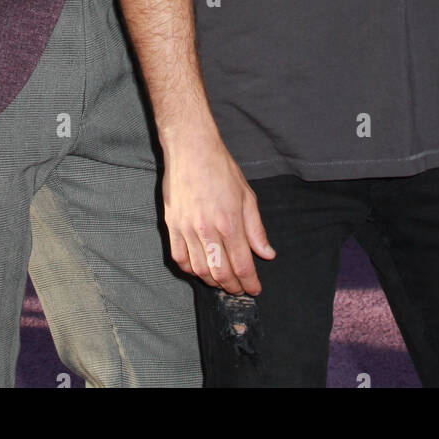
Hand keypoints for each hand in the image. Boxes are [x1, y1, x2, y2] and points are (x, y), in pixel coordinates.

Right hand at [161, 130, 275, 294]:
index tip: (255, 289)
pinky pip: (179, 258)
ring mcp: (186, 228)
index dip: (250, 282)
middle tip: (239, 289)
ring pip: (199, 269)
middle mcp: (207, 229)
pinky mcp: (171, 225)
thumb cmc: (221, 169)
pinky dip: (190, 270)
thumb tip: (267, 254)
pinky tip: (200, 269)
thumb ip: (256, 229)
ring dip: (212, 281)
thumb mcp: (247, 196)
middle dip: (232, 286)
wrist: (190, 149)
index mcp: (229, 222)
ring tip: (222, 281)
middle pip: (220, 272)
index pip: (242, 265)